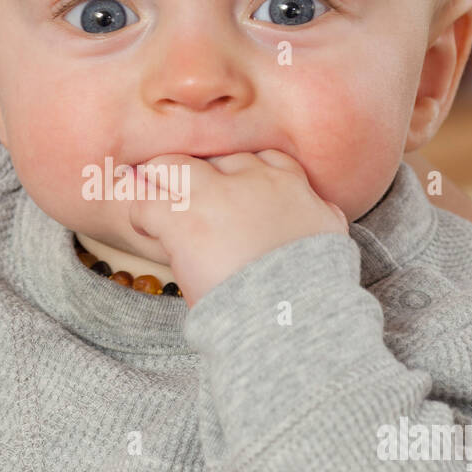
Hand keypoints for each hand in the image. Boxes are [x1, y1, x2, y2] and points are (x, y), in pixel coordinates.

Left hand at [127, 149, 347, 306]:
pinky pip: (145, 201)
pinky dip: (141, 214)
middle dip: (198, 176)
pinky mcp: (183, 219)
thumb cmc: (314, 288)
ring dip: (160, 183)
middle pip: (212, 158)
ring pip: (171, 166)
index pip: (261, 158)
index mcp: (290, 184)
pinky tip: (144, 226)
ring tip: (155, 202)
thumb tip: (320, 208)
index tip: (229, 191)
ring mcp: (214, 195)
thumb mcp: (330, 237)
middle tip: (187, 198)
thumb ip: (322, 215)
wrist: (292, 313)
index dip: (237, 174)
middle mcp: (251, 179)